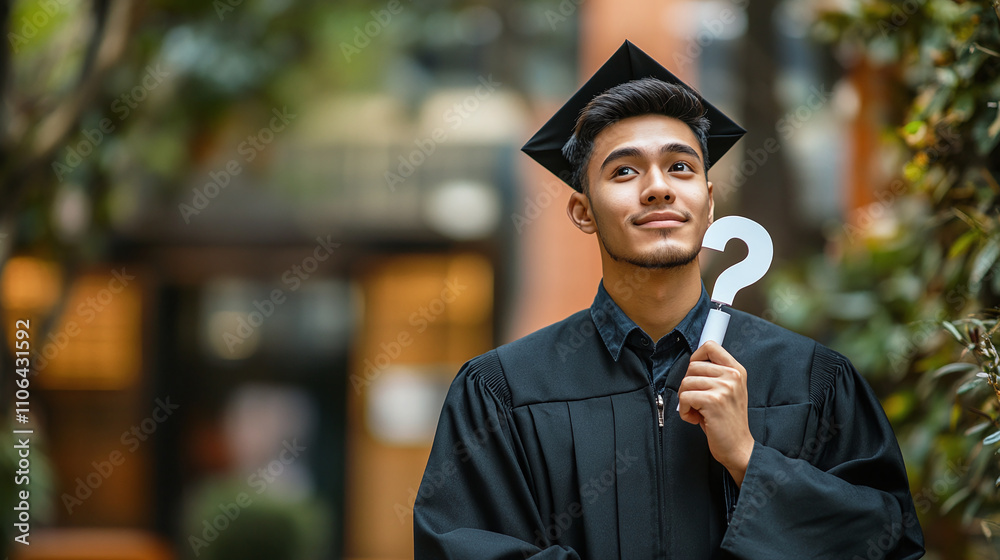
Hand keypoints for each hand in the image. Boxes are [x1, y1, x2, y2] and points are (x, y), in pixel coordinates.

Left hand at [677, 341, 754, 485]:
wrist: (738, 447)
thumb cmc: (727, 421)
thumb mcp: (727, 391)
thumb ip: (715, 375)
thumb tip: (692, 362)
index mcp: (737, 370)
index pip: (711, 346)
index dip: (696, 356)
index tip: (693, 373)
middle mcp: (733, 376)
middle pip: (693, 366)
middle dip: (687, 384)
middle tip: (695, 401)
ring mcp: (724, 388)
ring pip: (686, 382)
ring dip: (685, 399)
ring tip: (697, 411)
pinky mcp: (714, 401)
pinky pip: (685, 397)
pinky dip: (684, 411)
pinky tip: (695, 419)